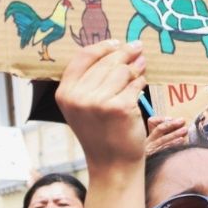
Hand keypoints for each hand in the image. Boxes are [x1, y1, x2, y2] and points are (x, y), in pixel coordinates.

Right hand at [56, 40, 146, 172]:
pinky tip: (142, 84)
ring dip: (135, 67)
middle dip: (125, 53)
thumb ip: (90, 81)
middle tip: (137, 48)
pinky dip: (141, 82)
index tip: (117, 43)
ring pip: (123, 71)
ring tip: (141, 67)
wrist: (112, 164)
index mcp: (65, 93)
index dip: (102, 47)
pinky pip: (135, 84)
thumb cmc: (101, 134)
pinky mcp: (120, 107)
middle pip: (106, 61)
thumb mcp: (83, 107)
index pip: (83, 57)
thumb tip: (115, 49)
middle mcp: (78, 96)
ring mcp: (98, 102)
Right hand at [144, 116, 187, 155]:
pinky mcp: (155, 158)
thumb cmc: (151, 158)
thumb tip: (171, 126)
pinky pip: (165, 149)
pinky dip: (174, 144)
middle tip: (182, 121)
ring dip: (175, 134)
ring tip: (184, 130)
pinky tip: (181, 141)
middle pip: (159, 130)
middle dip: (171, 124)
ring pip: (163, 139)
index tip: (171, 118)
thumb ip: (159, 137)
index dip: (163, 120)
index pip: (153, 124)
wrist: (140, 170)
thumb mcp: (152, 146)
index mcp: (147, 138)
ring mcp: (150, 151)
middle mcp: (147, 143)